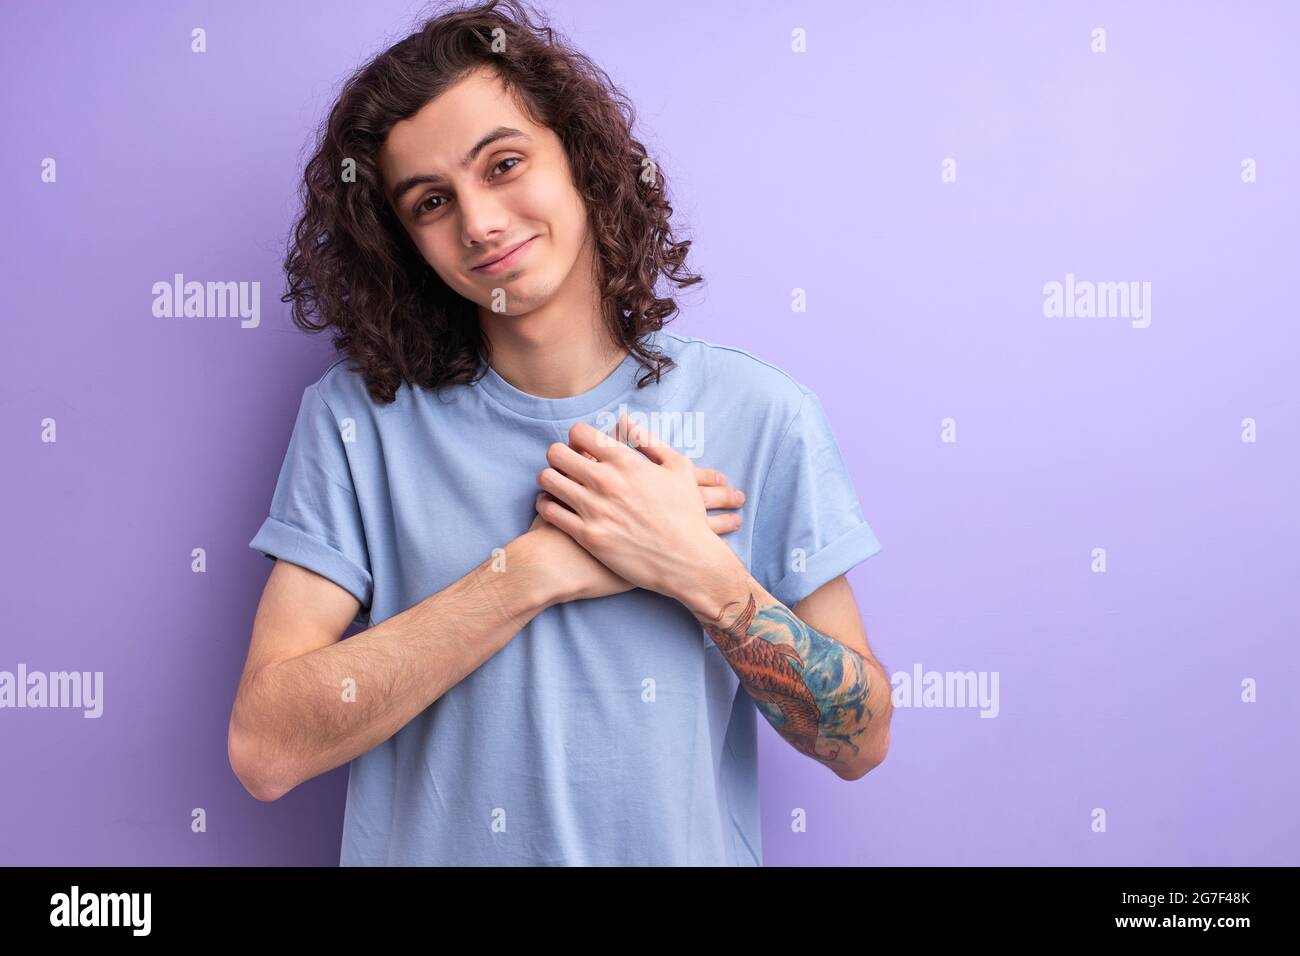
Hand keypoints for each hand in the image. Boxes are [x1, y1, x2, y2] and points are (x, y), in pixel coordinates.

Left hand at [535, 414, 739, 600]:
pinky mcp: (587, 535)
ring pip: (547, 479)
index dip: (577, 437)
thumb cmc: (686, 513)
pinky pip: (549, 511)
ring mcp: (594, 509)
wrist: (687, 560)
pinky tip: (555, 506)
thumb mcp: (678, 467)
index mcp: (626, 460)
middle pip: (556, 453)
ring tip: (558, 485)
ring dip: (550, 478)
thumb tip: (624, 420)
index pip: (578, 432)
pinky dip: (546, 504)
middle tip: (565, 465)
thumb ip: (648, 440)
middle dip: (559, 455)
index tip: (582, 448)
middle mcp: (605, 481)